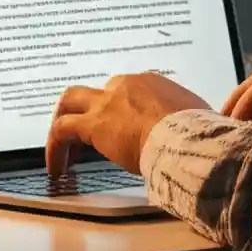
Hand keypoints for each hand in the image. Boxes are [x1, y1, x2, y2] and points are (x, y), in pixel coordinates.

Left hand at [46, 73, 209, 174]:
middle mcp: (126, 85)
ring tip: (62, 149)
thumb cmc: (197, 132)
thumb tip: (192, 135)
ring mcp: (107, 102)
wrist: (186, 138)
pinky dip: (54, 147)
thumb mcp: (194, 118)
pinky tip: (57, 167)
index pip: (125, 91)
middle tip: (83, 134)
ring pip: (71, 101)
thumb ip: (182, 122)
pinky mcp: (93, 124)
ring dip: (63, 121)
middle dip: (86, 110)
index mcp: (151, 83)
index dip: (118, 111)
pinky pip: (61, 131)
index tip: (119, 129)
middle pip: (95, 92)